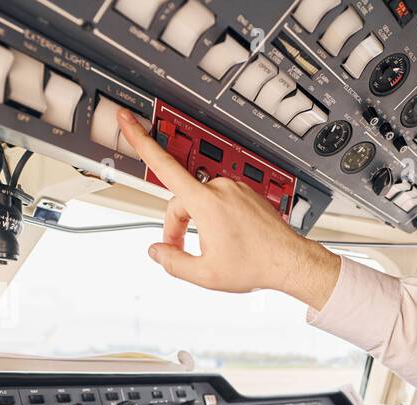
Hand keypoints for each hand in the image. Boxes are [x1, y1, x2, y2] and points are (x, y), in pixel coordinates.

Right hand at [117, 109, 340, 308]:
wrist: (290, 260)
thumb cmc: (255, 265)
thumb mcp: (206, 274)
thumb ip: (173, 263)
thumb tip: (157, 252)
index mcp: (205, 201)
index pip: (163, 165)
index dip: (140, 140)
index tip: (126, 118)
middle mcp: (219, 187)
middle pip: (181, 200)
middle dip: (177, 227)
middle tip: (180, 251)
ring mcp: (235, 188)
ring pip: (200, 202)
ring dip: (198, 223)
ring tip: (213, 248)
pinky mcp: (246, 193)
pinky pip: (219, 202)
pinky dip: (215, 219)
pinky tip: (228, 239)